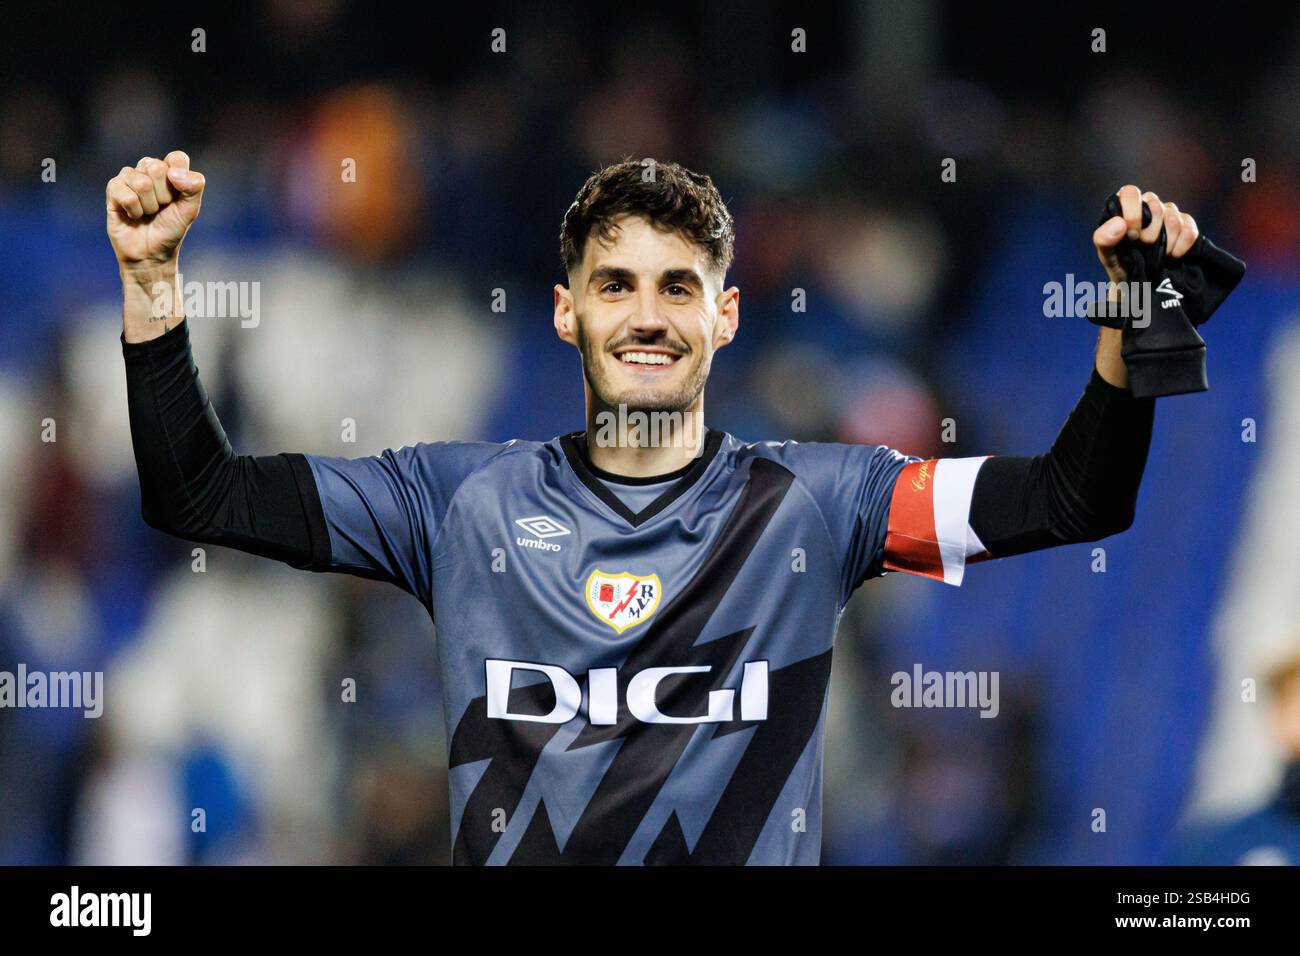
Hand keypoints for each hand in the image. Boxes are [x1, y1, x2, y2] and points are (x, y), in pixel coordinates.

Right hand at [105, 150, 205, 278]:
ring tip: (147, 213)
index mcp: (170, 170)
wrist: (151, 253)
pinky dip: (134, 211)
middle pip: (157, 168)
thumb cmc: (171, 229)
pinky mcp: (113, 189)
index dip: (179, 179)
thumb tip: (174, 173)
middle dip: (163, 196)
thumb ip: (194, 187)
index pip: (176, 157)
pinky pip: (126, 195)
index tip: (178, 197)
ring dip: (148, 206)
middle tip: (161, 208)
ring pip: (141, 182)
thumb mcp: (190, 210)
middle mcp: (148, 170)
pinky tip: (133, 215)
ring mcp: (129, 177)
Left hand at [1093, 183, 1199, 284]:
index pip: (1131, 193)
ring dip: (1165, 242)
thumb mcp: (1107, 256)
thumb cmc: (1120, 264)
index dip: (1133, 214)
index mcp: (1125, 206)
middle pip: (1156, 206)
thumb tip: (1118, 223)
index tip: (1131, 235)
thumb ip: (1104, 239)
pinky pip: (1189, 229)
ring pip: (1174, 218)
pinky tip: (1173, 255)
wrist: (1138, 282)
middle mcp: (1147, 205)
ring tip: (1157, 254)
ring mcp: (1168, 213)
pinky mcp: (1186, 224)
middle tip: (1142, 246)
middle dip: (1149, 233)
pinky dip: (1181, 246)